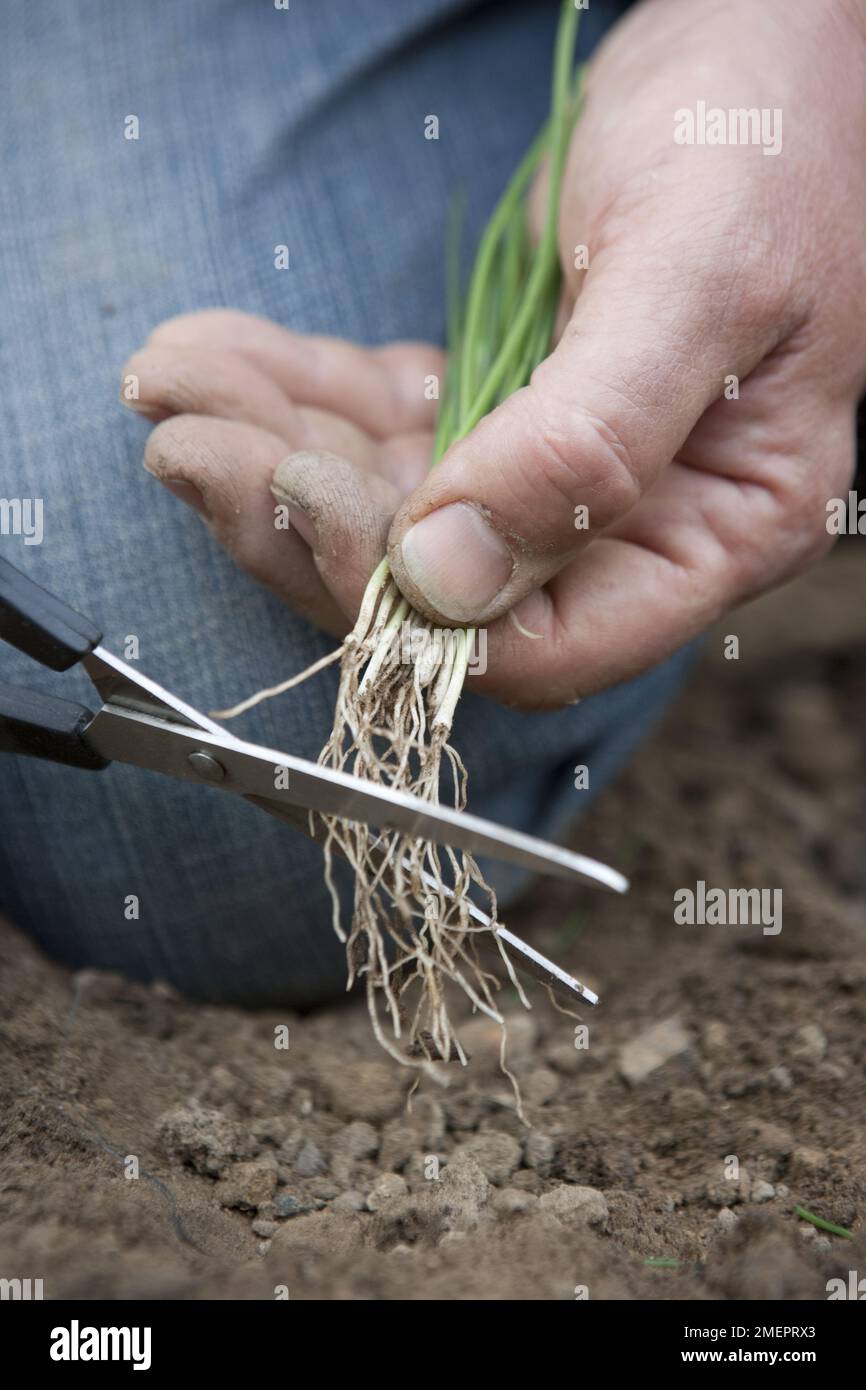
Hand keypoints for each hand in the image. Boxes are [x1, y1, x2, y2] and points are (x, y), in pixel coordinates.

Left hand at [124, 0, 865, 707]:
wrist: (760, 28)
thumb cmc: (769, 134)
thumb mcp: (696, 278)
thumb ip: (583, 443)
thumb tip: (444, 581)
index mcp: (715, 532)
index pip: (545, 645)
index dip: (411, 608)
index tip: (304, 500)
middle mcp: (633, 526)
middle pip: (441, 589)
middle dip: (302, 520)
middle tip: (189, 446)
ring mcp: (553, 468)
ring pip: (390, 503)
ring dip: (270, 446)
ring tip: (173, 386)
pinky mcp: (498, 404)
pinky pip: (382, 423)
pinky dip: (295, 389)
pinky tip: (216, 355)